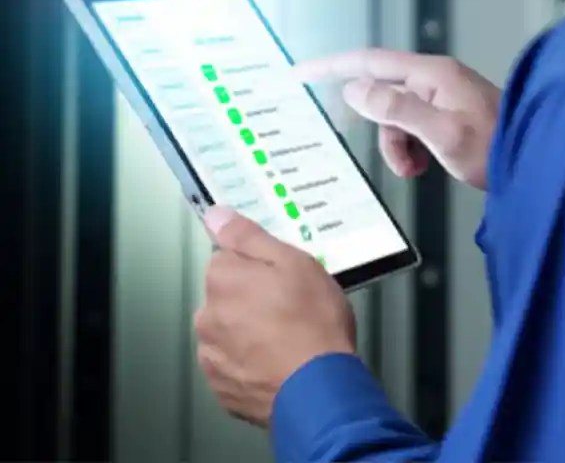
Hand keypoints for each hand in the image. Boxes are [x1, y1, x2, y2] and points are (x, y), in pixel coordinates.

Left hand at [195, 207, 355, 426]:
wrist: (318, 387)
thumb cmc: (313, 324)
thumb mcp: (294, 262)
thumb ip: (249, 237)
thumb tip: (217, 215)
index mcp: (222, 278)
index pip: (229, 257)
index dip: (260, 265)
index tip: (282, 277)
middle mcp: (208, 314)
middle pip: (228, 295)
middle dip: (252, 298)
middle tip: (291, 308)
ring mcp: (212, 353)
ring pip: (229, 330)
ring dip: (250, 331)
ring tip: (288, 339)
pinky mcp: (222, 385)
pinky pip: (234, 364)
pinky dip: (251, 362)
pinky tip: (278, 361)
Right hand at [292, 49, 501, 189]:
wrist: (531, 160)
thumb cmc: (495, 146)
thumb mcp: (441, 133)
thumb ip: (397, 110)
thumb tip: (356, 90)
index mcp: (431, 74)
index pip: (369, 61)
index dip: (331, 66)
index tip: (301, 71)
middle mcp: (435, 79)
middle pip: (382, 94)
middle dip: (382, 130)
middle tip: (397, 157)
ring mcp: (442, 96)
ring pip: (396, 116)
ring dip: (397, 145)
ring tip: (416, 167)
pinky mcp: (448, 114)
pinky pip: (412, 126)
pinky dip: (410, 147)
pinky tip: (423, 165)